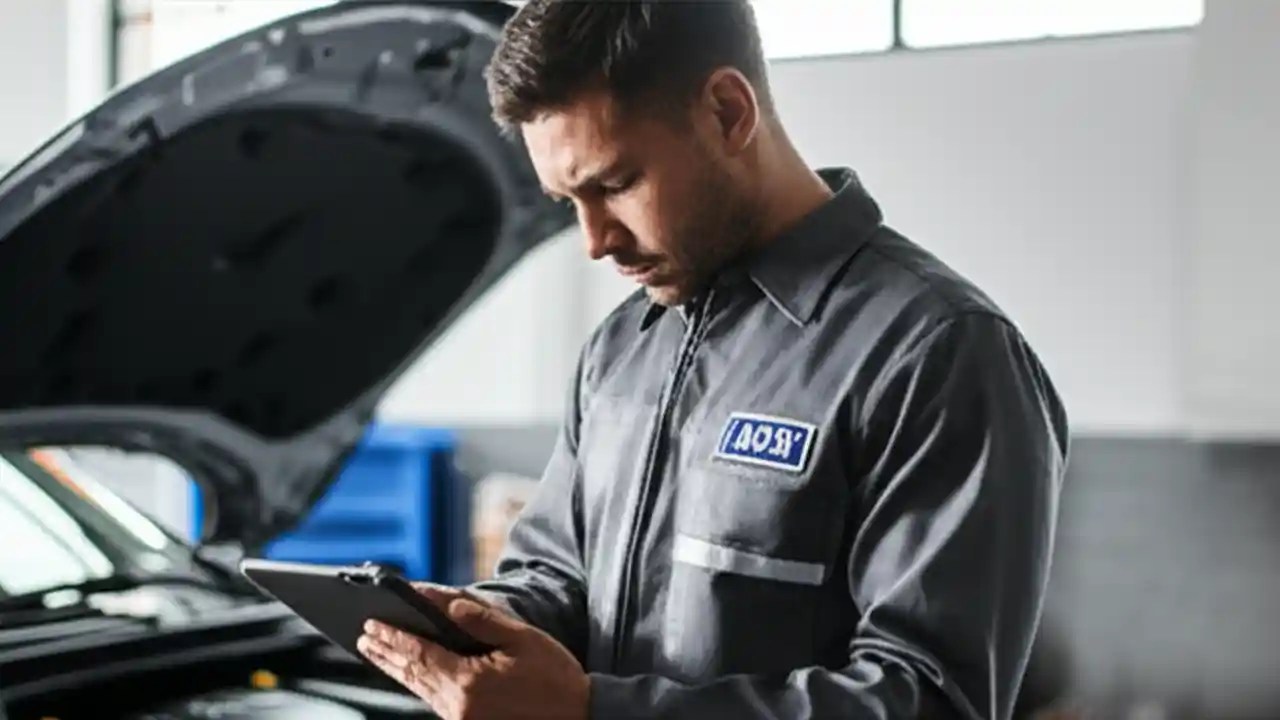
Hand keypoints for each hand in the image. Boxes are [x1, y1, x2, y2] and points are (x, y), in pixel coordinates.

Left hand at [357, 596, 588, 719]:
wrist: (578, 717)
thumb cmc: (555, 678)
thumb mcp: (522, 639)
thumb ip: (482, 620)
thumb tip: (448, 605)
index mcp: (469, 682)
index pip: (419, 654)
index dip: (393, 637)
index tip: (372, 623)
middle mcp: (458, 706)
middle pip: (412, 675)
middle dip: (387, 653)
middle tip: (366, 636)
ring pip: (420, 690)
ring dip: (398, 669)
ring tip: (379, 652)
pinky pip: (435, 701)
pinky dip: (418, 684)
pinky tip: (411, 674)